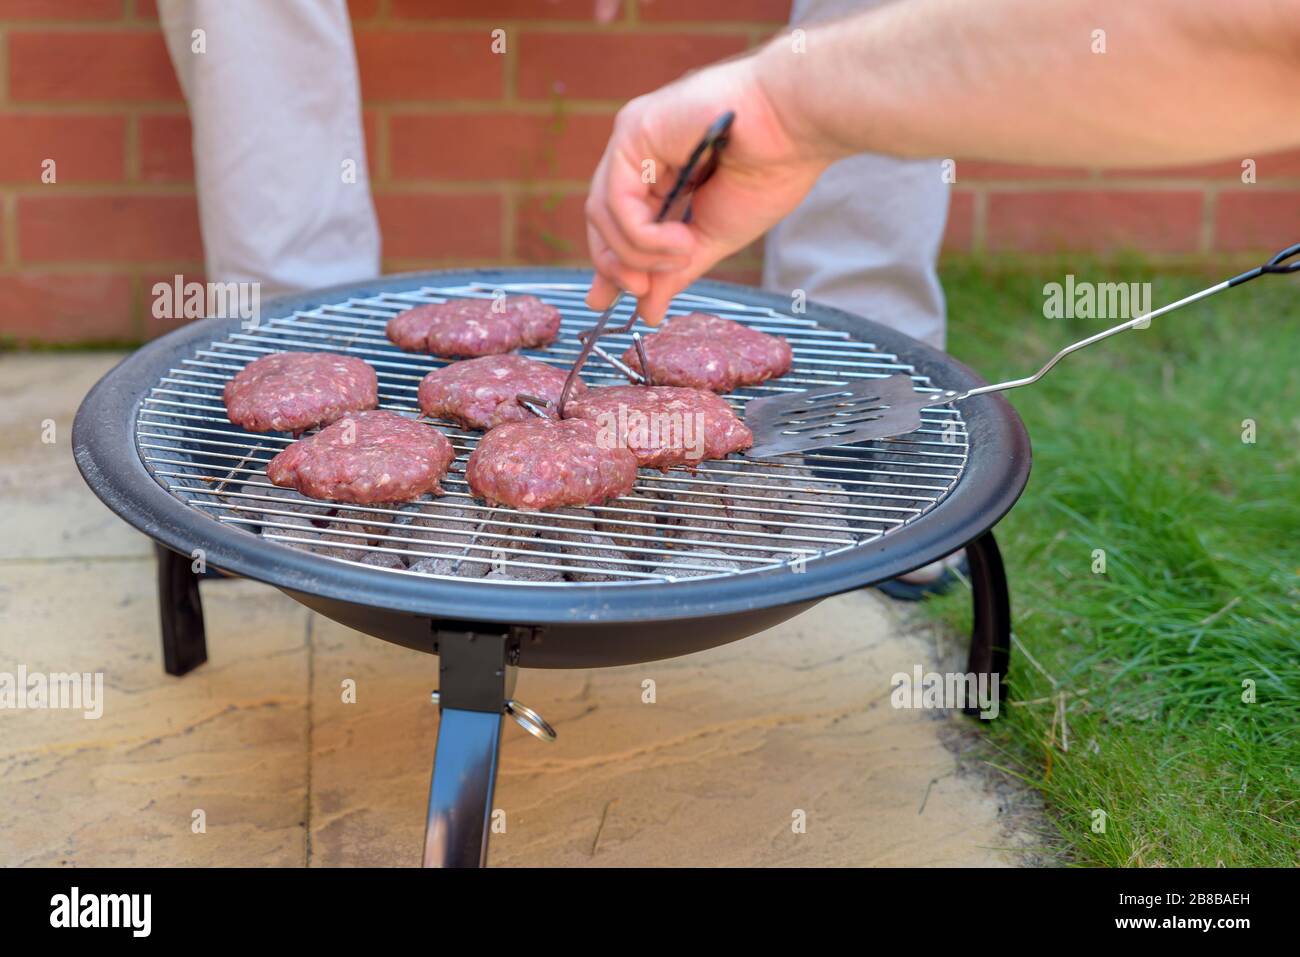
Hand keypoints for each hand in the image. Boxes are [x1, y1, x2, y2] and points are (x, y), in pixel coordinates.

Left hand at [584, 47, 829, 323]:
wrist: (797, 126)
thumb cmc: (770, 171)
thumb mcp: (713, 237)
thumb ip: (676, 270)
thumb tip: (648, 312)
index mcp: (661, 172)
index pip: (618, 224)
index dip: (612, 265)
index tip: (609, 302)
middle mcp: (641, 153)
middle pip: (602, 219)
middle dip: (615, 264)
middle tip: (639, 292)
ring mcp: (634, 139)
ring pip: (604, 214)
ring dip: (639, 252)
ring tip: (683, 256)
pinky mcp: (633, 129)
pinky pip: (617, 200)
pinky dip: (644, 234)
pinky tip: (681, 240)